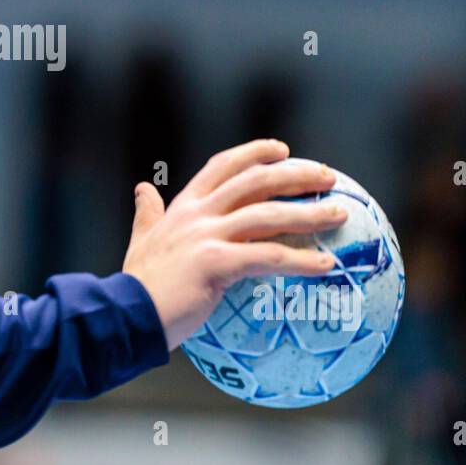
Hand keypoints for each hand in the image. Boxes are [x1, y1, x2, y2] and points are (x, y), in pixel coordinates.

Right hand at [122, 139, 344, 349]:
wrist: (125, 314)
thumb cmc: (137, 284)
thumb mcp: (140, 240)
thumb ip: (147, 214)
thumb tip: (142, 189)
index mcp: (183, 207)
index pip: (222, 166)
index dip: (253, 153)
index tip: (282, 150)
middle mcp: (197, 214)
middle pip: (254, 182)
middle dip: (295, 174)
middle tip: (327, 177)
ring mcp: (206, 236)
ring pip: (268, 215)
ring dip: (309, 214)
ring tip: (340, 215)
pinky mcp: (216, 263)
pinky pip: (268, 257)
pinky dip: (301, 261)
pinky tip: (327, 265)